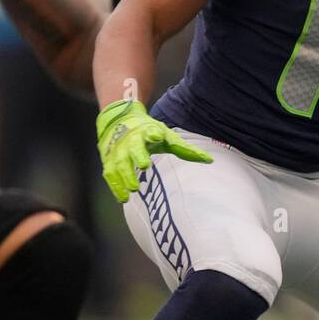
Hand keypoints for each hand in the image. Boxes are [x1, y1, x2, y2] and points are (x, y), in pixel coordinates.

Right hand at [96, 99, 212, 203]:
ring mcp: (118, 151)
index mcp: (148, 131)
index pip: (151, 131)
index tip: (157, 135)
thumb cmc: (149, 133)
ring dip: (125, 176)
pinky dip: (115, 187)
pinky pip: (110, 175)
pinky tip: (123, 198)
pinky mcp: (108, 161)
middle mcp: (131, 140)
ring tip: (133, 188)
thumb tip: (210, 160)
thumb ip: (186, 150)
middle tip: (144, 164)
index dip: (154, 133)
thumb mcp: (167, 137)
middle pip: (134, 147)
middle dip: (138, 155)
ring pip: (120, 163)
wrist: (119, 121)